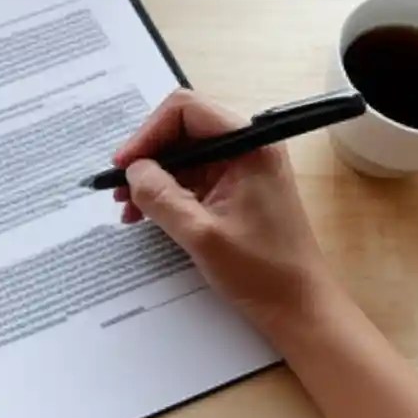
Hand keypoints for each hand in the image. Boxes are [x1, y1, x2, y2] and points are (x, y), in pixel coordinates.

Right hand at [113, 90, 340, 335]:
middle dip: (147, 157)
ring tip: (128, 207)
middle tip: (119, 188)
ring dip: (152, 177)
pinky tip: (146, 213)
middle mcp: (247, 148)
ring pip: (183, 155)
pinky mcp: (235, 189)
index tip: (125, 165)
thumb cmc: (262, 272)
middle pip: (182, 130)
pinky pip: (192, 177)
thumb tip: (132, 171)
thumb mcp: (200, 234)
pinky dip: (166, 192)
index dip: (148, 133)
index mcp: (249, 146)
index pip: (186, 110)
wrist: (298, 307)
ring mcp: (241, 168)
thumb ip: (161, 197)